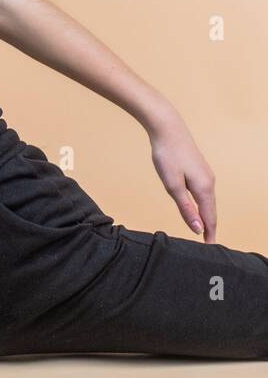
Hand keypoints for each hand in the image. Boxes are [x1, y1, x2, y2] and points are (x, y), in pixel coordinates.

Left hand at [147, 116, 216, 243]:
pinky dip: (203, 204)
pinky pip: (204, 192)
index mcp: (204, 188)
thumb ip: (185, 208)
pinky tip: (199, 207)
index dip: (209, 233)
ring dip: (207, 215)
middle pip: (211, 210)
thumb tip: (198, 228)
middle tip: (208, 244)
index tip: (209, 248)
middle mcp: (209, 182)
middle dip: (210, 227)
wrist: (168, 129)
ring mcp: (205, 175)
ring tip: (204, 229)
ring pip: (208, 201)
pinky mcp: (199, 169)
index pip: (209, 217)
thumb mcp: (172, 185)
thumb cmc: (167, 156)